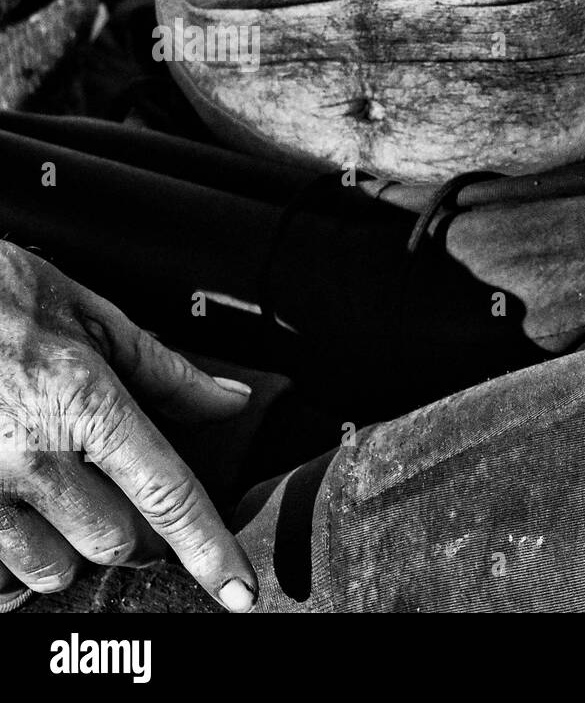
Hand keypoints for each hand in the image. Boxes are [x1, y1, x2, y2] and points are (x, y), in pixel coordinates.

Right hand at [0, 242, 257, 610]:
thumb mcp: (89, 315)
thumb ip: (166, 371)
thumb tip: (230, 401)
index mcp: (84, 403)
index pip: (167, 495)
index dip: (209, 550)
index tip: (239, 591)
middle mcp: (31, 456)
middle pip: (116, 542)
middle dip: (133, 530)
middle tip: (120, 493)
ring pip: (52, 567)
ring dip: (68, 546)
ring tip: (59, 496)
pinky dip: (14, 551)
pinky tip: (16, 508)